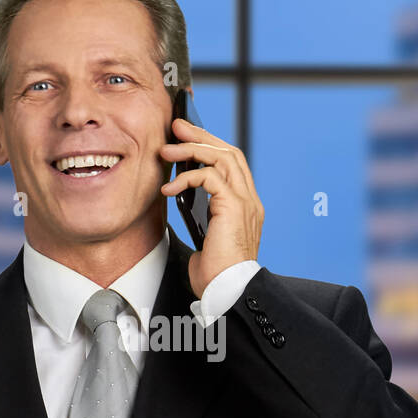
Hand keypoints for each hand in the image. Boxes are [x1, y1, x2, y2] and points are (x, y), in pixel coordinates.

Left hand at [160, 117, 263, 298]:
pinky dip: (187, 177)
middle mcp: (250, 200)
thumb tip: (180, 202)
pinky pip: (210, 177)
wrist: (227, 290)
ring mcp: (245, 202)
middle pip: (229, 152)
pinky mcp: (234, 206)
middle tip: (177, 127)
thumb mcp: (205, 238)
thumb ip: (200, 217)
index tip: (187, 139)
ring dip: (192, 149)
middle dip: (201, 136)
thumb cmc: (215, 274)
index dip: (211, 146)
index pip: (232, 164)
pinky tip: (169, 188)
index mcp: (245, 206)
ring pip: (222, 157)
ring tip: (167, 149)